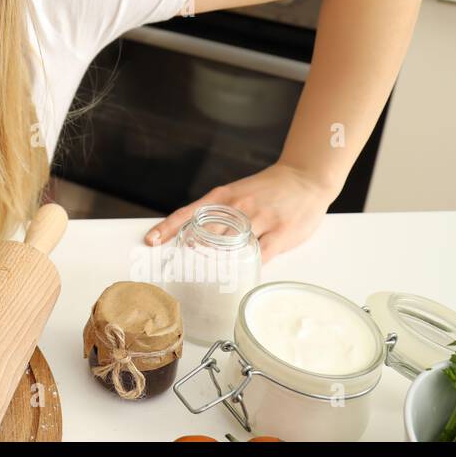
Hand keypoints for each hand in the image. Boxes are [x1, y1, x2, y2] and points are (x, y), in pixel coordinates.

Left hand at [142, 162, 339, 262]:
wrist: (305, 178)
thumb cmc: (267, 189)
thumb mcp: (237, 192)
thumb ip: (217, 212)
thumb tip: (192, 234)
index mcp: (223, 196)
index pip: (189, 213)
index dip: (168, 227)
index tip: (151, 241)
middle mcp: (238, 207)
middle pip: (206, 234)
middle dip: (190, 252)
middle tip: (176, 269)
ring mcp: (260, 220)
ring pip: (230, 247)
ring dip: (215, 264)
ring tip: (202, 278)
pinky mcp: (280, 234)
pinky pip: (259, 257)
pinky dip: (246, 269)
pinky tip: (238, 277)